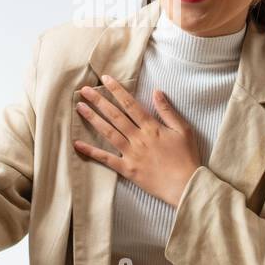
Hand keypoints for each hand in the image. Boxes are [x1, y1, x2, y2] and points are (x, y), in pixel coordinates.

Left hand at [72, 74, 200, 208]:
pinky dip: (91, 151)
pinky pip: (106, 159)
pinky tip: (77, 144)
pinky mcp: (127, 169)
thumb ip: (168, 110)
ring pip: (108, 132)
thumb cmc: (186, 157)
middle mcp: (138, 138)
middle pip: (115, 115)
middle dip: (99, 101)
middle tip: (84, 90)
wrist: (185, 185)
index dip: (117, 90)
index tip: (105, 79)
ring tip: (80, 108)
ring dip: (93, 119)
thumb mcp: (183, 130)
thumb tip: (156, 92)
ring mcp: (131, 154)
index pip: (130, 104)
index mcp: (152, 127)